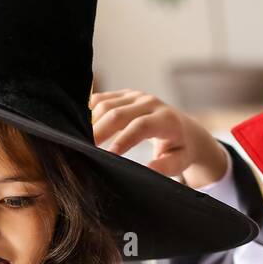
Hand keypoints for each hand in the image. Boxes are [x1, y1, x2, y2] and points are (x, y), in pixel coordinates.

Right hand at [89, 88, 228, 185]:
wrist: (182, 128)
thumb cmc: (178, 150)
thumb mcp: (179, 161)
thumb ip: (166, 166)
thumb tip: (149, 169)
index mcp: (165, 120)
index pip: (141, 126)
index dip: (123, 140)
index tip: (107, 156)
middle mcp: (150, 103)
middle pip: (117, 113)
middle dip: (98, 132)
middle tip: (83, 151)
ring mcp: (136, 96)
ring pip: (105, 104)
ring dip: (90, 122)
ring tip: (80, 142)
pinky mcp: (125, 94)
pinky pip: (101, 99)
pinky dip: (89, 112)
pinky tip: (82, 128)